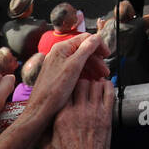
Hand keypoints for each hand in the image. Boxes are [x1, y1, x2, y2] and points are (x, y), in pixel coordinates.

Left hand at [0, 32, 109, 148]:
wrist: (40, 110)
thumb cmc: (53, 91)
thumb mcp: (74, 67)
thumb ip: (86, 50)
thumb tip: (96, 38)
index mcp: (61, 48)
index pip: (86, 38)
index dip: (99, 45)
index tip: (107, 54)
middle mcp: (59, 54)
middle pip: (84, 49)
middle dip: (97, 59)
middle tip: (105, 71)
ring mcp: (58, 64)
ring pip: (80, 60)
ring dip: (92, 67)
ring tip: (100, 77)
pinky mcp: (58, 74)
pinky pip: (75, 69)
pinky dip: (85, 73)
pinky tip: (90, 80)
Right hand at [41, 77, 113, 148]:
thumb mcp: (47, 143)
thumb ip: (42, 129)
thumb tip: (35, 122)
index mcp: (62, 115)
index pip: (65, 88)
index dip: (66, 84)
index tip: (66, 84)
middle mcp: (79, 111)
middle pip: (81, 82)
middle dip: (80, 82)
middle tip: (80, 84)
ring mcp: (94, 112)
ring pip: (95, 85)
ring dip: (94, 83)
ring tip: (92, 85)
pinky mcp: (106, 116)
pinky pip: (110, 93)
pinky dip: (108, 86)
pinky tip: (104, 85)